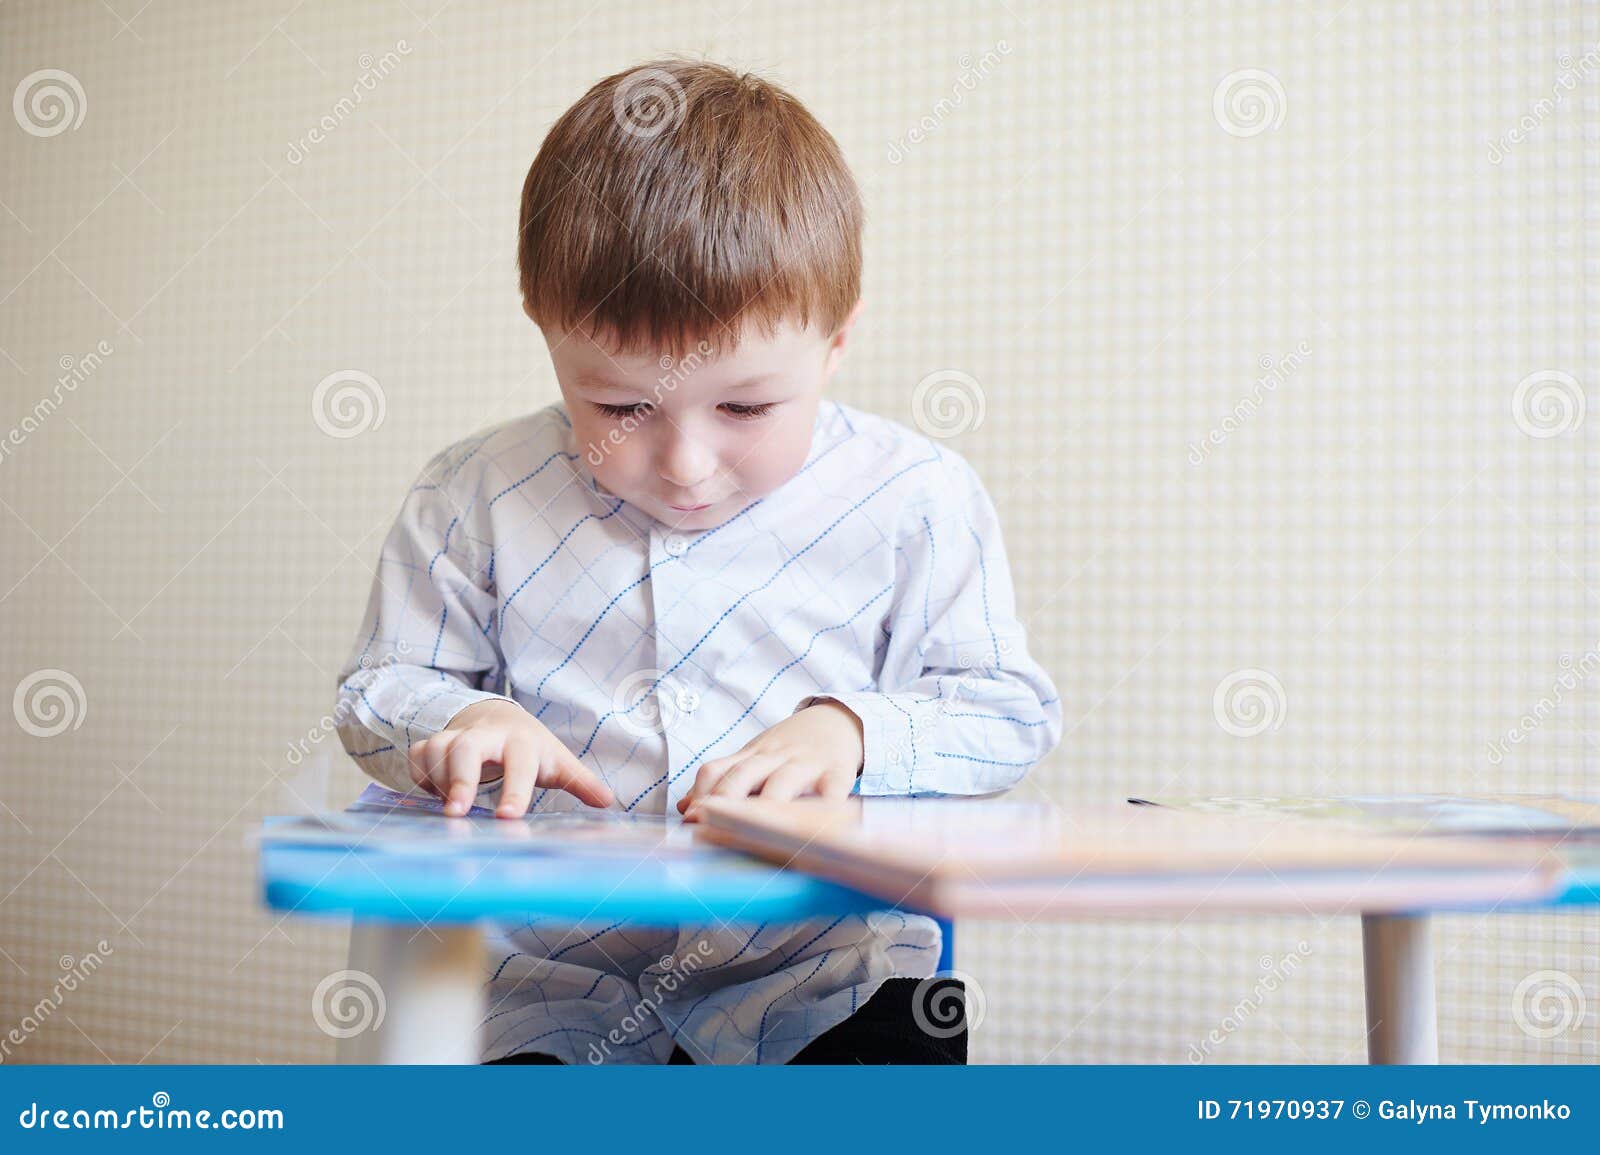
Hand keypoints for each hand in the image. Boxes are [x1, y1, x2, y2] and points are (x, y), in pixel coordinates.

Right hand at [407, 699, 615, 817]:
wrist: (497, 717)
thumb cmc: (531, 749)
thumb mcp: (558, 762)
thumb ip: (581, 782)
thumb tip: (609, 802)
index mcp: (521, 742)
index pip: (518, 764)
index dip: (515, 790)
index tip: (509, 818)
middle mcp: (485, 736)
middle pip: (466, 749)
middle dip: (460, 780)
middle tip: (457, 814)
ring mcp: (455, 736)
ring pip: (435, 749)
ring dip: (436, 779)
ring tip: (449, 807)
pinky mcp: (432, 743)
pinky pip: (416, 757)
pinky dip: (419, 777)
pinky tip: (435, 795)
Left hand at [677, 701, 863, 820]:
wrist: (839, 720)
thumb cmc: (790, 750)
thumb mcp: (754, 758)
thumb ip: (722, 781)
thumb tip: (684, 808)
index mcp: (751, 756)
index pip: (717, 769)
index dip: (702, 792)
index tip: (689, 818)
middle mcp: (775, 757)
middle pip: (744, 774)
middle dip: (725, 800)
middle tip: (710, 824)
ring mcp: (807, 764)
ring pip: (783, 783)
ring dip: (766, 806)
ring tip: (754, 831)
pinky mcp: (838, 772)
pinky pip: (830, 791)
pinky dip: (822, 808)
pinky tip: (812, 829)